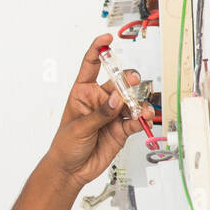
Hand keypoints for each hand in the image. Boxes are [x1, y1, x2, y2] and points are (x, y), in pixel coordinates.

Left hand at [45, 33, 156, 186]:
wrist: (71, 170)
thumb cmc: (66, 145)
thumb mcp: (79, 127)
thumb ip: (100, 113)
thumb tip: (117, 99)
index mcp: (82, 93)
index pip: (90, 65)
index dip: (98, 50)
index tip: (107, 39)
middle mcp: (99, 100)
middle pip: (118, 82)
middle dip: (127, 79)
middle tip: (132, 82)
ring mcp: (112, 114)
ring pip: (130, 100)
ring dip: (137, 101)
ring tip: (140, 108)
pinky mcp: (121, 129)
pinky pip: (135, 120)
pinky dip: (141, 118)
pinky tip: (143, 118)